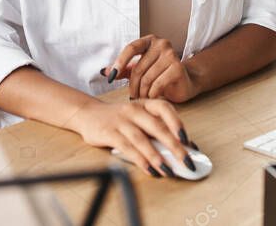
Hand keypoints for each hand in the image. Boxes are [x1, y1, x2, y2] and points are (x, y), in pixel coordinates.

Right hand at [71, 98, 195, 177]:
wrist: (87, 113)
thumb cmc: (118, 119)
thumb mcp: (137, 118)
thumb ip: (154, 130)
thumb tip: (180, 149)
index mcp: (144, 104)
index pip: (164, 109)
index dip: (177, 123)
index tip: (188, 141)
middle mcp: (133, 110)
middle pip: (157, 127)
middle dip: (174, 146)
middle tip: (186, 162)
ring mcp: (121, 121)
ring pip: (142, 139)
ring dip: (157, 156)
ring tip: (169, 170)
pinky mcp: (109, 133)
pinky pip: (127, 147)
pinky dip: (139, 160)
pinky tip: (149, 170)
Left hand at [103, 34, 202, 102]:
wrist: (185, 81)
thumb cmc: (161, 74)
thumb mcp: (141, 69)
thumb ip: (124, 69)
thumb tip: (104, 71)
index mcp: (150, 40)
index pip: (131, 48)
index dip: (119, 63)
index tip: (111, 78)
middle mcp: (162, 44)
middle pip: (138, 68)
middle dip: (132, 86)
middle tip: (132, 96)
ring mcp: (171, 55)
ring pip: (147, 78)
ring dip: (142, 92)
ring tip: (142, 98)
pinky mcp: (178, 68)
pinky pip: (157, 84)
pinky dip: (152, 94)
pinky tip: (152, 97)